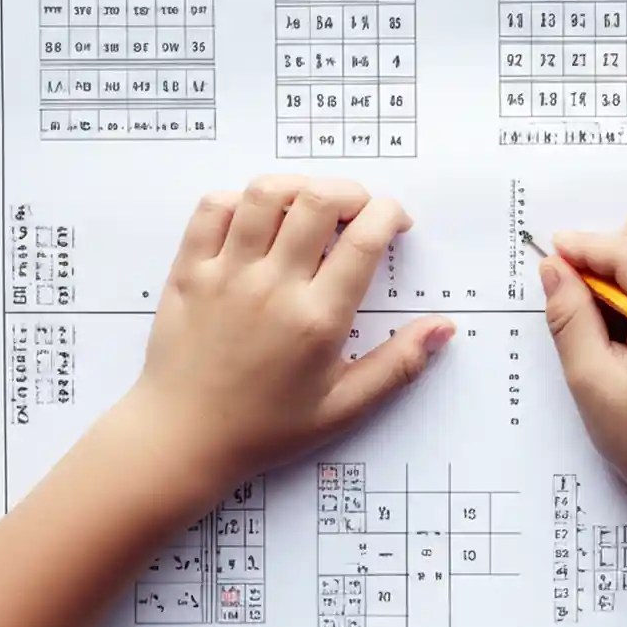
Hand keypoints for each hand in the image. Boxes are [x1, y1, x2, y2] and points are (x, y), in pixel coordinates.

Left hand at [126, 175, 455, 487]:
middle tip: (358, 209)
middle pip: (318, 199)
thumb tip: (443, 329)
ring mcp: (226, 274)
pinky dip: (240, 200)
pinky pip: (212, 209)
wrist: (183, 440)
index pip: (364, 238)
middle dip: (350, 191)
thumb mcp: (344, 408)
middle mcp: (272, 287)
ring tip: (309, 206)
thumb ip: (399, 365)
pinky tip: (257, 220)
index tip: (395, 222)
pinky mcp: (188, 271)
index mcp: (318, 319)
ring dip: (298, 186)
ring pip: (265, 193)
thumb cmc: (265, 429)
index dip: (389, 214)